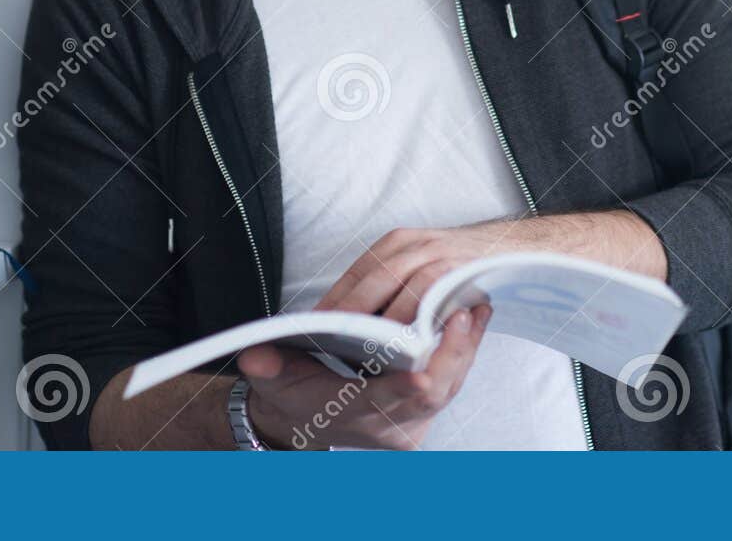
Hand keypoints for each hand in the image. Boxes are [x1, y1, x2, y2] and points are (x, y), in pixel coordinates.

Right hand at [237, 304, 488, 450]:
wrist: (304, 414)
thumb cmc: (291, 391)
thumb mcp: (274, 377)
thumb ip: (269, 366)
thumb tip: (255, 358)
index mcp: (356, 418)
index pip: (387, 405)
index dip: (405, 387)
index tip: (423, 366)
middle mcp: (392, 426)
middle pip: (433, 395)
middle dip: (451, 356)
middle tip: (463, 314)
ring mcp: (416, 417)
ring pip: (452, 385)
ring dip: (466, 346)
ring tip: (476, 305)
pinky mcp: (429, 402)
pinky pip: (457, 376)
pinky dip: (467, 346)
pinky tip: (476, 313)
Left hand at [316, 221, 530, 324]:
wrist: (519, 247)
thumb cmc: (464, 266)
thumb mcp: (423, 266)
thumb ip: (394, 288)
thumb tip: (352, 324)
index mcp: (398, 243)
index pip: (356, 273)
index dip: (335, 300)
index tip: (313, 328)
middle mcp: (415, 243)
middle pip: (372, 278)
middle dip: (350, 311)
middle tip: (329, 342)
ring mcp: (439, 252)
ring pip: (400, 284)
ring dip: (382, 318)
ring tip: (362, 348)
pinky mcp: (462, 266)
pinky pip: (432, 291)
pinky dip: (417, 316)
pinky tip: (405, 342)